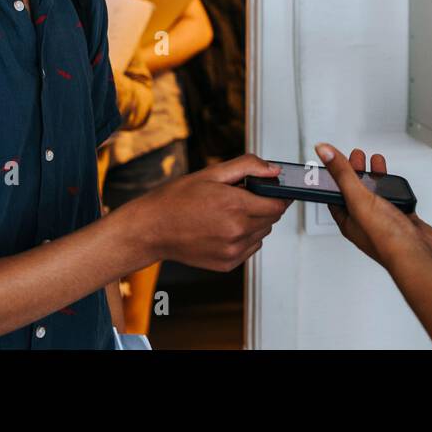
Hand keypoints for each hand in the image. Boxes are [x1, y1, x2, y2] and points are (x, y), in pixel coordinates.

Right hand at [133, 154, 291, 270]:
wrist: (152, 229)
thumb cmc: (177, 199)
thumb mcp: (212, 173)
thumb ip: (248, 167)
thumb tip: (274, 169)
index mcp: (235, 206)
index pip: (278, 204)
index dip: (278, 196)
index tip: (273, 190)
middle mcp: (237, 231)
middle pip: (272, 219)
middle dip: (263, 206)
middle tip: (241, 198)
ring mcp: (232, 250)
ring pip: (262, 234)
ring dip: (254, 222)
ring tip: (228, 213)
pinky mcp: (227, 263)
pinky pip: (250, 248)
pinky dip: (244, 238)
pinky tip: (223, 228)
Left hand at [315, 143, 431, 268]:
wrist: (418, 256)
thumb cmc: (386, 239)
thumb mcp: (358, 199)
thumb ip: (343, 174)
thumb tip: (324, 151)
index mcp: (348, 219)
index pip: (335, 194)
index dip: (334, 175)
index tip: (335, 160)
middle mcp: (364, 221)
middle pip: (356, 191)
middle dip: (356, 172)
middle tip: (357, 156)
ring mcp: (384, 220)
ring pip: (377, 194)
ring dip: (375, 177)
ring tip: (375, 162)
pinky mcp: (402, 219)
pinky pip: (396, 200)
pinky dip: (394, 188)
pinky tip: (396, 182)